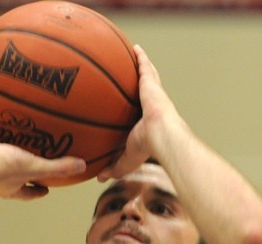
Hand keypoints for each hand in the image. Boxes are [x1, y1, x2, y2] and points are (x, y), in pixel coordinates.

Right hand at [0, 132, 85, 198]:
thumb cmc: (2, 169)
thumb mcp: (35, 167)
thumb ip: (58, 168)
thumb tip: (82, 166)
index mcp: (12, 188)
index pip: (29, 193)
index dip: (38, 191)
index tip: (46, 188)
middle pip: (15, 178)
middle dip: (24, 172)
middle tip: (33, 164)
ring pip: (1, 161)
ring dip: (9, 153)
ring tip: (18, 141)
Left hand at [98, 45, 182, 180]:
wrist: (162, 136)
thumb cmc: (147, 148)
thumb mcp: (127, 159)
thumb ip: (114, 166)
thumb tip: (99, 177)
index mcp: (147, 121)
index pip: (140, 112)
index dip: (137, 107)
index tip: (130, 104)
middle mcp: (152, 105)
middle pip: (145, 91)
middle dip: (140, 83)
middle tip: (131, 76)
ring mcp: (153, 93)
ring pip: (147, 77)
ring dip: (141, 66)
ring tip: (134, 55)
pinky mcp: (152, 84)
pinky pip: (145, 67)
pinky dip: (141, 57)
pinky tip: (135, 48)